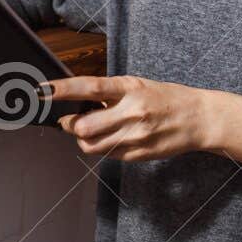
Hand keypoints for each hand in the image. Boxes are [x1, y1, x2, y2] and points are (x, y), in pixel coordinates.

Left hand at [44, 74, 210, 160]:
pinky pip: (107, 155)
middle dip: (70, 124)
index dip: (63, 89)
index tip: (44, 90)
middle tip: (69, 119)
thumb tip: (78, 100)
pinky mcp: (138, 155)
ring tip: (91, 128)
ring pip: (91, 145)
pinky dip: (101, 146)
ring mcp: (135, 137)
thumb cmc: (167, 98)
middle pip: (83, 127)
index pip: (90, 87)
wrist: (198, 119)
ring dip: (82, 138)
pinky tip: (112, 136)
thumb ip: (110, 93)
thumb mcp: (138, 85)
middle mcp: (132, 113)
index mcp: (131, 89)